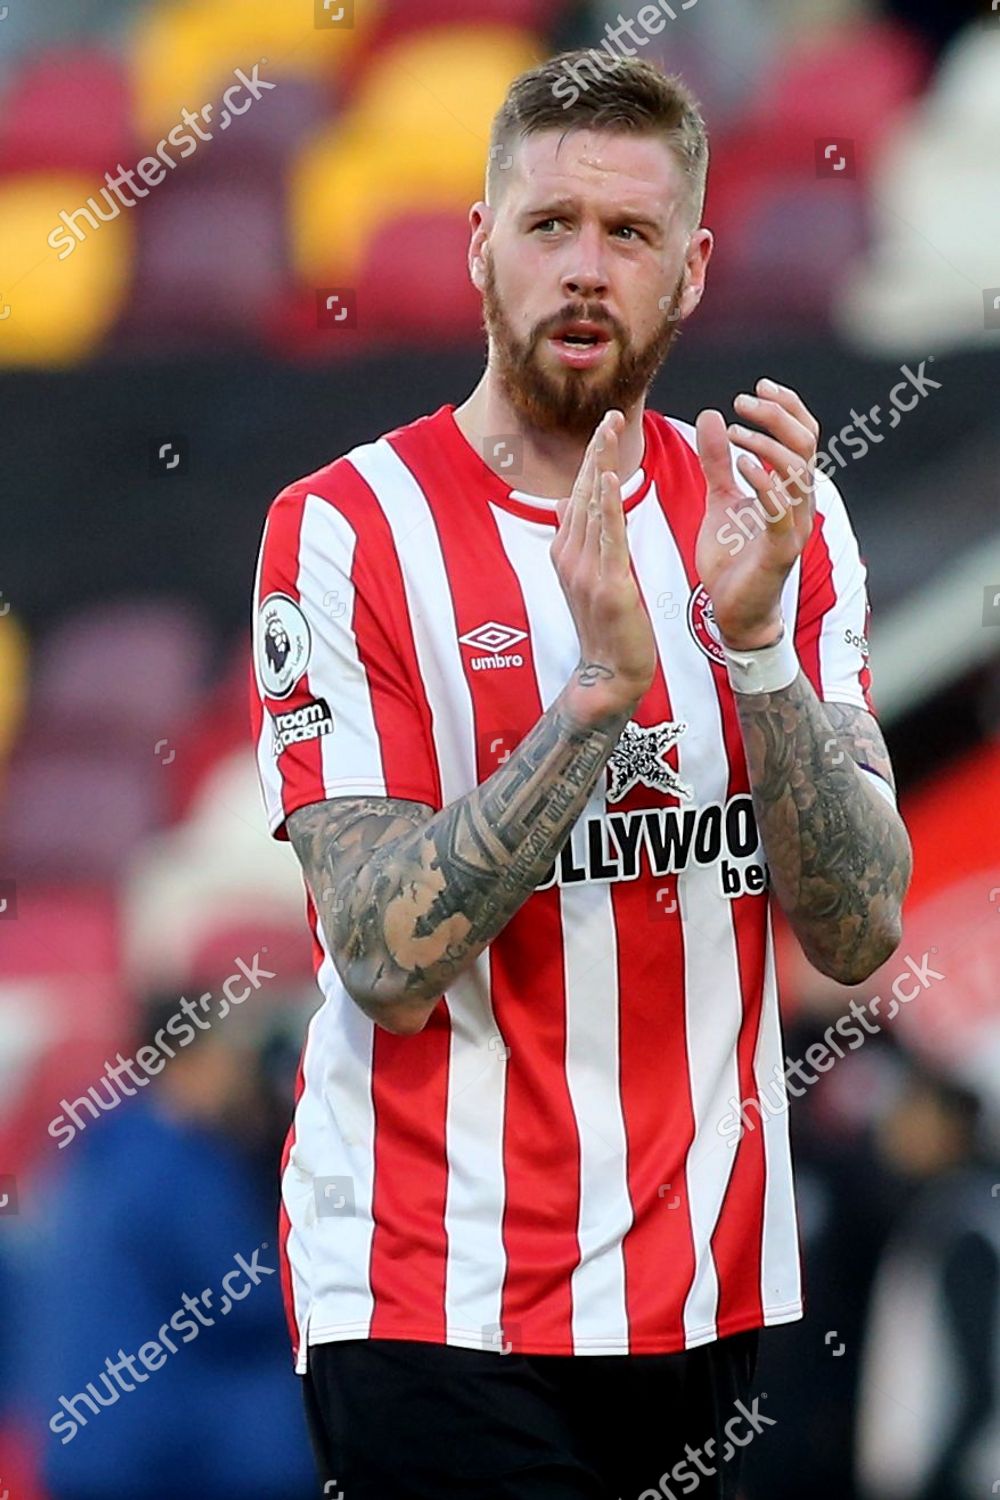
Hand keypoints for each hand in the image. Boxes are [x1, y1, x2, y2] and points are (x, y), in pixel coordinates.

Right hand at [551, 409, 656, 725]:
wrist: (610, 673)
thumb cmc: (605, 627)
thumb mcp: (586, 577)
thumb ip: (577, 539)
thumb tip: (566, 503)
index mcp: (566, 552)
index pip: (578, 495)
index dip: (591, 459)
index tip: (606, 426)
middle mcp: (570, 556)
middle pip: (582, 493)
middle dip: (596, 452)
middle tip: (611, 414)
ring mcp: (585, 571)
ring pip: (592, 507)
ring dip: (601, 466)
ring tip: (610, 431)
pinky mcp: (607, 585)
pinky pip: (606, 538)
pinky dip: (604, 506)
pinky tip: (606, 479)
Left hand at [694, 378, 817, 649]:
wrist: (732, 613)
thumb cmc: (731, 559)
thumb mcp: (719, 500)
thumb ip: (718, 462)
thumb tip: (710, 416)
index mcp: (790, 488)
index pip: (803, 435)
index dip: (787, 406)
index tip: (759, 385)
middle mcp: (801, 503)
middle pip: (805, 444)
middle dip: (777, 416)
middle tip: (742, 402)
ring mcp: (795, 526)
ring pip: (798, 472)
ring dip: (767, 445)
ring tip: (734, 432)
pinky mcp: (781, 550)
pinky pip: (781, 511)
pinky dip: (765, 483)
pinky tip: (743, 465)